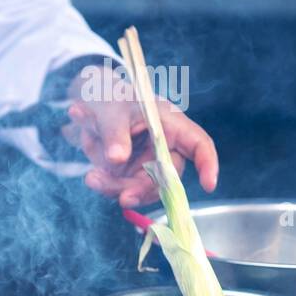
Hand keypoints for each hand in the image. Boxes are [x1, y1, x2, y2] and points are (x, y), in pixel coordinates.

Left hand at [63, 64, 217, 207]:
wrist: (88, 106)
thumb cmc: (108, 98)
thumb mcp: (110, 111)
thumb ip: (114, 134)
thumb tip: (117, 159)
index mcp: (170, 124)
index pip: (199, 145)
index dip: (207, 164)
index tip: (208, 186)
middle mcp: (163, 147)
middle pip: (167, 177)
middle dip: (145, 189)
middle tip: (123, 197)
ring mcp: (146, 163)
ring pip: (143, 189)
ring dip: (120, 190)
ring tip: (93, 179)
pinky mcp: (128, 174)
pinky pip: (123, 189)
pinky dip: (108, 188)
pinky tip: (93, 177)